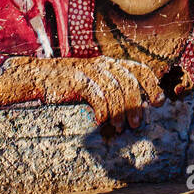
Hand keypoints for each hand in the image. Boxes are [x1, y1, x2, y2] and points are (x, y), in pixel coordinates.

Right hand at [0, 56, 164, 133]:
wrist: (34, 79)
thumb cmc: (65, 87)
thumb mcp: (91, 86)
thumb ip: (110, 93)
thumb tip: (132, 114)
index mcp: (110, 65)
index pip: (138, 69)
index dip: (151, 84)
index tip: (159, 101)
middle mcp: (102, 64)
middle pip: (128, 81)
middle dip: (136, 103)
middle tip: (136, 124)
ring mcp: (89, 70)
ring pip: (114, 89)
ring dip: (120, 111)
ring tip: (121, 128)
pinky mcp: (76, 79)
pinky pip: (96, 94)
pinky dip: (102, 110)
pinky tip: (101, 122)